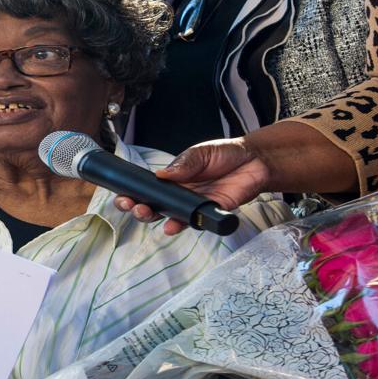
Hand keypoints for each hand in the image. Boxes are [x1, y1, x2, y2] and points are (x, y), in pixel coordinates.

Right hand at [114, 138, 271, 234]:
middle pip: (154, 206)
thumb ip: (183, 164)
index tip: (124, 196)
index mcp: (173, 178)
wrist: (254, 161)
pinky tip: (172, 226)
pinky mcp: (209, 212)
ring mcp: (194, 205)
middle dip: (139, 208)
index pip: (149, 188)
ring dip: (157, 219)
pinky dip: (182, 225)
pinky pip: (194, 223)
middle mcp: (181, 194)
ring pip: (170, 217)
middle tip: (134, 206)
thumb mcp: (200, 152)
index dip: (134, 194)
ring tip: (148, 214)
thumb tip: (161, 174)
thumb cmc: (225, 154)